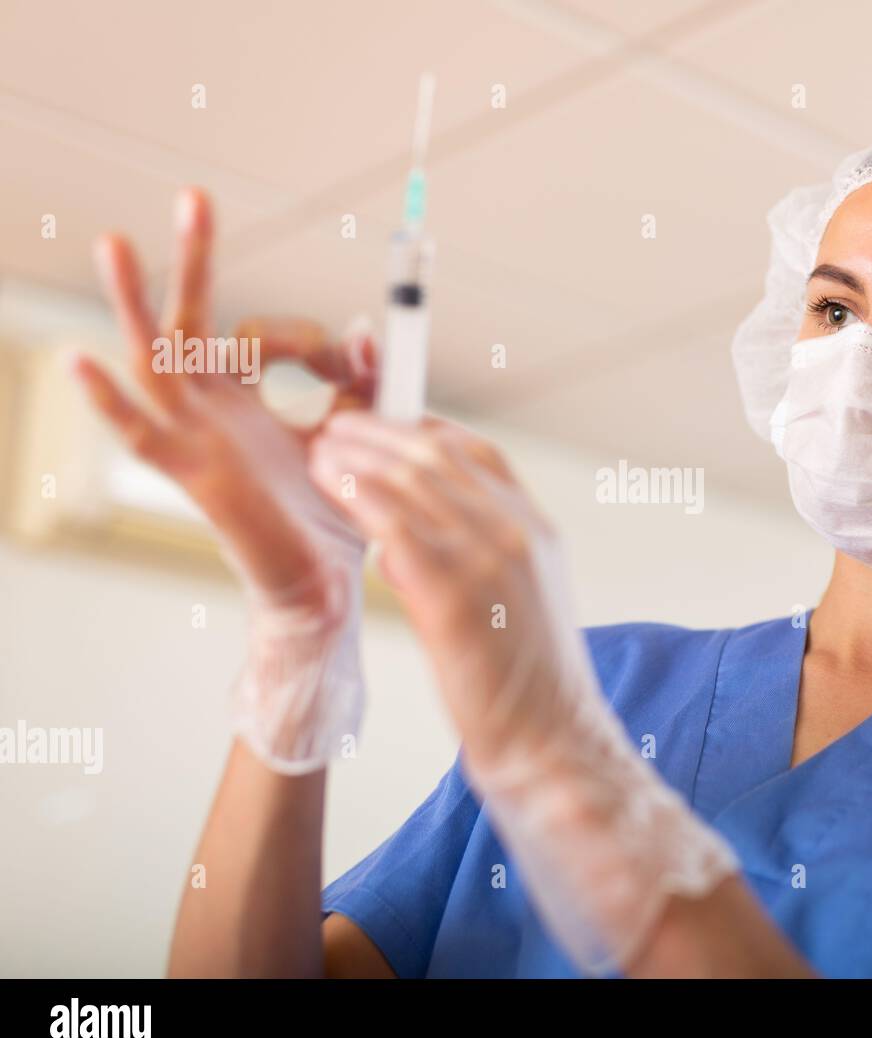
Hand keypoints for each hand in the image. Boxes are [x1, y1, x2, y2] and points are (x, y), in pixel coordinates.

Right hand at [72, 188, 378, 770]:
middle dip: (194, 262)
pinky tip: (80, 360)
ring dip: (138, 301)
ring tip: (117, 240)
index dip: (309, 333)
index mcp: (251, 402)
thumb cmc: (332, 517)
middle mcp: (215, 412)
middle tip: (195, 196)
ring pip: (155, 359)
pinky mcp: (192, 475)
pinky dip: (111, 401)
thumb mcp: (355, 436)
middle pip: (192, 322)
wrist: (324, 588)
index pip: (262, 335)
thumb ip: (363, 384)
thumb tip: (371, 330)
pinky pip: (141, 434)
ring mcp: (197, 438)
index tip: (358, 355)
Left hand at [305, 411, 580, 769]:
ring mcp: (491, 558)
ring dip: (359, 457)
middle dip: (380, 433)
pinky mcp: (456, 593)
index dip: (424, 430)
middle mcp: (519, 531)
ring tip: (319, 449)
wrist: (555, 745)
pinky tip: (328, 485)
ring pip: (413, 480)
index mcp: (538, 531)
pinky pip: (396, 525)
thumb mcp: (512, 605)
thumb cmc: (528, 688)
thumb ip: (467, 562)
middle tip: (335, 426)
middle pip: (439, 455)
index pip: (478, 454)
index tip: (382, 424)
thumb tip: (398, 546)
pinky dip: (358, 497)